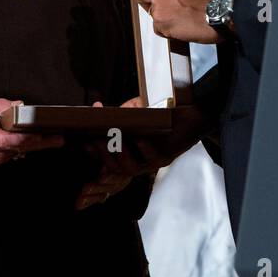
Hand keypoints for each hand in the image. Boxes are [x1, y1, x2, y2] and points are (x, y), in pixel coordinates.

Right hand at [0, 98, 63, 165]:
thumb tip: (18, 105)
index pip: (5, 140)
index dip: (22, 138)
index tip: (37, 133)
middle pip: (18, 148)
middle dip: (39, 143)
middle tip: (57, 138)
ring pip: (20, 151)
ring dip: (38, 145)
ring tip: (56, 139)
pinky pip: (16, 153)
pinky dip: (28, 146)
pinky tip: (42, 141)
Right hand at [76, 100, 211, 208]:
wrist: (194, 116)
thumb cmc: (163, 113)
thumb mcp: (139, 109)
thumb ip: (123, 111)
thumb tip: (104, 110)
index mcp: (131, 152)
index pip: (107, 157)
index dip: (94, 154)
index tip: (83, 143)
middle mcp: (140, 161)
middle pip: (117, 167)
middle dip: (103, 155)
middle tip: (95, 140)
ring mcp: (153, 161)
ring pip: (132, 168)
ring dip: (121, 155)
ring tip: (115, 141)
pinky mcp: (167, 156)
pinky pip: (153, 157)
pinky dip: (145, 149)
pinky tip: (140, 138)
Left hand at [131, 0, 221, 43]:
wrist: (221, 13)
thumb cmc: (212, 0)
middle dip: (146, 1)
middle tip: (160, 7)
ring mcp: (158, 2)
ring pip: (149, 13)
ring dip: (161, 18)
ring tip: (178, 19)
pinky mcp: (159, 20)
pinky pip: (157, 29)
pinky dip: (167, 31)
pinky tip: (180, 26)